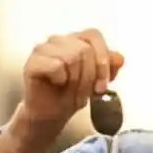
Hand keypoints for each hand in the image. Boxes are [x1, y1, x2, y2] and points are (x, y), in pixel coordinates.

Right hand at [17, 28, 124, 145]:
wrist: (51, 116)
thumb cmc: (71, 95)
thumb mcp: (97, 81)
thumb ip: (108, 66)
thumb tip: (120, 58)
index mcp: (75, 40)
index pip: (94, 35)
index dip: (102, 59)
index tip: (103, 85)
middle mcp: (58, 40)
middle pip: (85, 49)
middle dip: (89, 77)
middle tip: (83, 93)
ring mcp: (43, 49)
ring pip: (71, 57)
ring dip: (75, 81)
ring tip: (70, 91)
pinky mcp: (33, 62)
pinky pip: (56, 66)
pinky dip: (60, 79)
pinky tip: (56, 85)